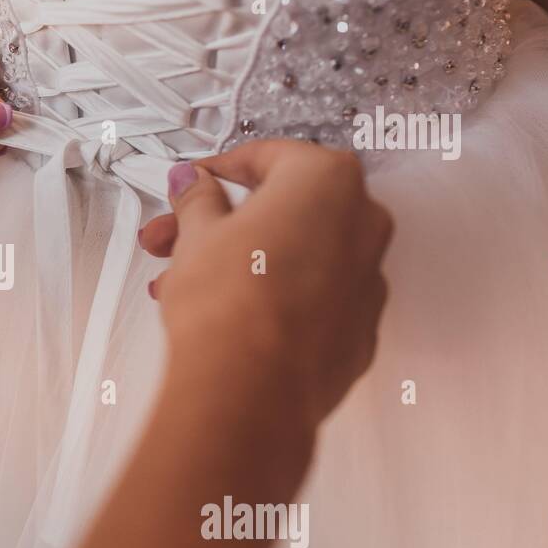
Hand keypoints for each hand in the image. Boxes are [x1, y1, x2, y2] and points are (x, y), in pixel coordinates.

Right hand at [139, 140, 393, 428]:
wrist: (250, 390)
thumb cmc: (234, 307)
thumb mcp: (197, 234)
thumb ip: (199, 200)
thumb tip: (197, 189)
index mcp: (328, 181)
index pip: (269, 156)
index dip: (220, 171)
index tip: (195, 183)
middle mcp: (362, 225)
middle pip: (285, 207)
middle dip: (225, 221)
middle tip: (181, 233)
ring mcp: (367, 281)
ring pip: (297, 254)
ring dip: (244, 259)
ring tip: (186, 281)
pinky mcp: (357, 331)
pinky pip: (312, 298)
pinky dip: (275, 297)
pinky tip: (228, 311)